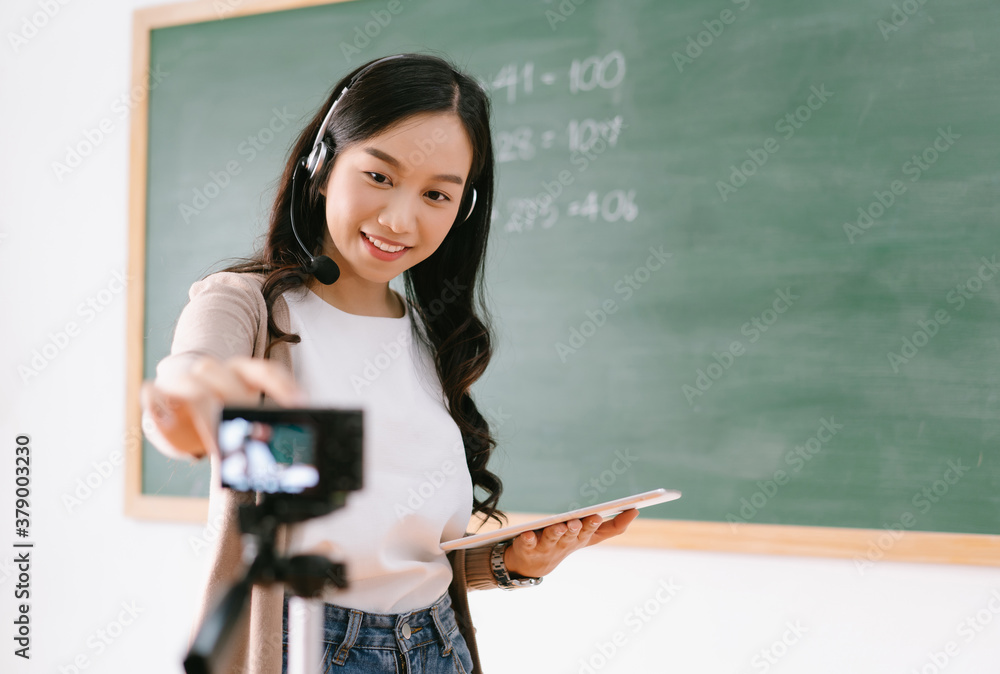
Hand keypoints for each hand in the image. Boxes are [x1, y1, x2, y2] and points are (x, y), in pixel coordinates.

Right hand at [140, 356, 305, 458]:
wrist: (175, 402)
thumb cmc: (215, 416)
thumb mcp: (240, 424)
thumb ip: (258, 434)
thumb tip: (286, 458)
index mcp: (241, 375)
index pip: (264, 371)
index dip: (282, 385)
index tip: (298, 405)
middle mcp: (215, 373)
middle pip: (225, 374)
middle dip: (239, 403)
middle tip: (250, 434)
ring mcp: (184, 380)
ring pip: (195, 380)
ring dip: (207, 409)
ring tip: (216, 441)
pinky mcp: (157, 393)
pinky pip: (152, 391)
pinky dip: (158, 406)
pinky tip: (166, 424)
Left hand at [503, 509, 639, 578]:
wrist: (533, 565)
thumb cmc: (564, 543)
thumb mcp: (589, 536)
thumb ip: (611, 527)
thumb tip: (636, 511)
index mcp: (581, 538)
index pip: (595, 532)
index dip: (603, 524)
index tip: (618, 512)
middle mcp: (565, 544)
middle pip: (574, 535)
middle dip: (579, 529)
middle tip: (582, 521)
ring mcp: (546, 547)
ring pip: (552, 538)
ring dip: (557, 533)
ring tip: (561, 526)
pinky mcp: (527, 548)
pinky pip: (527, 543)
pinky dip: (527, 540)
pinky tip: (527, 534)